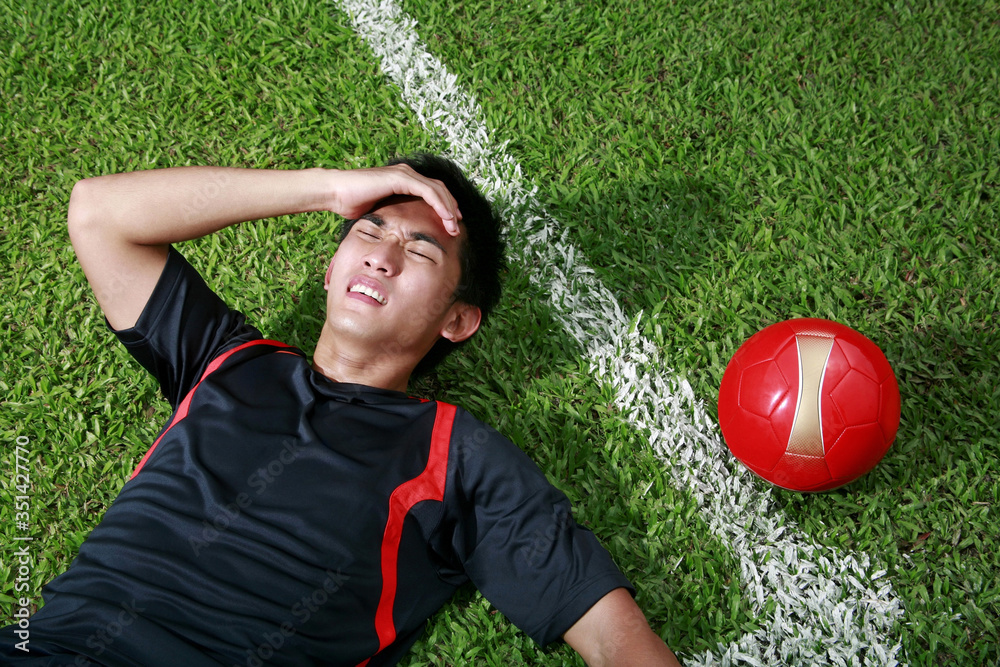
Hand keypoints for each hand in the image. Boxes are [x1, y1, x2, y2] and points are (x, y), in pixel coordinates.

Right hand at [327, 164, 462, 234]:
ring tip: (454, 227)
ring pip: (437, 190)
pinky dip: (439, 204)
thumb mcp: (380, 213)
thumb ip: (394, 216)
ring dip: (449, 209)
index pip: (433, 193)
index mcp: (403, 181)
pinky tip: (446, 217)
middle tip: (457, 228)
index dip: (445, 207)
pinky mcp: (401, 177)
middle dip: (452, 209)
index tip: (451, 225)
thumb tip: (401, 233)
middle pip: (439, 190)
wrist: (335, 193)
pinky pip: (427, 191)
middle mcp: (407, 174)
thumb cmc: (351, 204)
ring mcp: (404, 173)